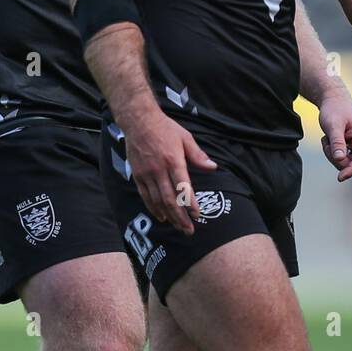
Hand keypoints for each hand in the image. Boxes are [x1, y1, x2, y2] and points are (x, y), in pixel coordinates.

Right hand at [123, 111, 216, 234]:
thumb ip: (198, 155)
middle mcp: (159, 170)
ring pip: (158, 201)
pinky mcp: (138, 175)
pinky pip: (145, 196)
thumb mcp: (185, 138)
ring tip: (178, 227)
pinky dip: (153, 208)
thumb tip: (213, 167)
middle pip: (170, 199)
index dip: (190, 204)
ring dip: (168, 216)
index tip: (197, 215)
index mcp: (174, 161)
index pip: (183, 188)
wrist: (139, 121)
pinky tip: (161, 216)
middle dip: (180, 217)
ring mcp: (147, 174)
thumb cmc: (165, 128)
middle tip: (189, 230)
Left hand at [317, 83, 351, 181]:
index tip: (339, 178)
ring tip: (326, 138)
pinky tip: (328, 138)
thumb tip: (340, 160)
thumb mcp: (333, 125)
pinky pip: (342, 156)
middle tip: (325, 142)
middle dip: (335, 157)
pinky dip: (332, 150)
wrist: (333, 99)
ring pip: (345, 161)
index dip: (351, 170)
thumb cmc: (334, 109)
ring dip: (332, 153)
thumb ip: (337, 142)